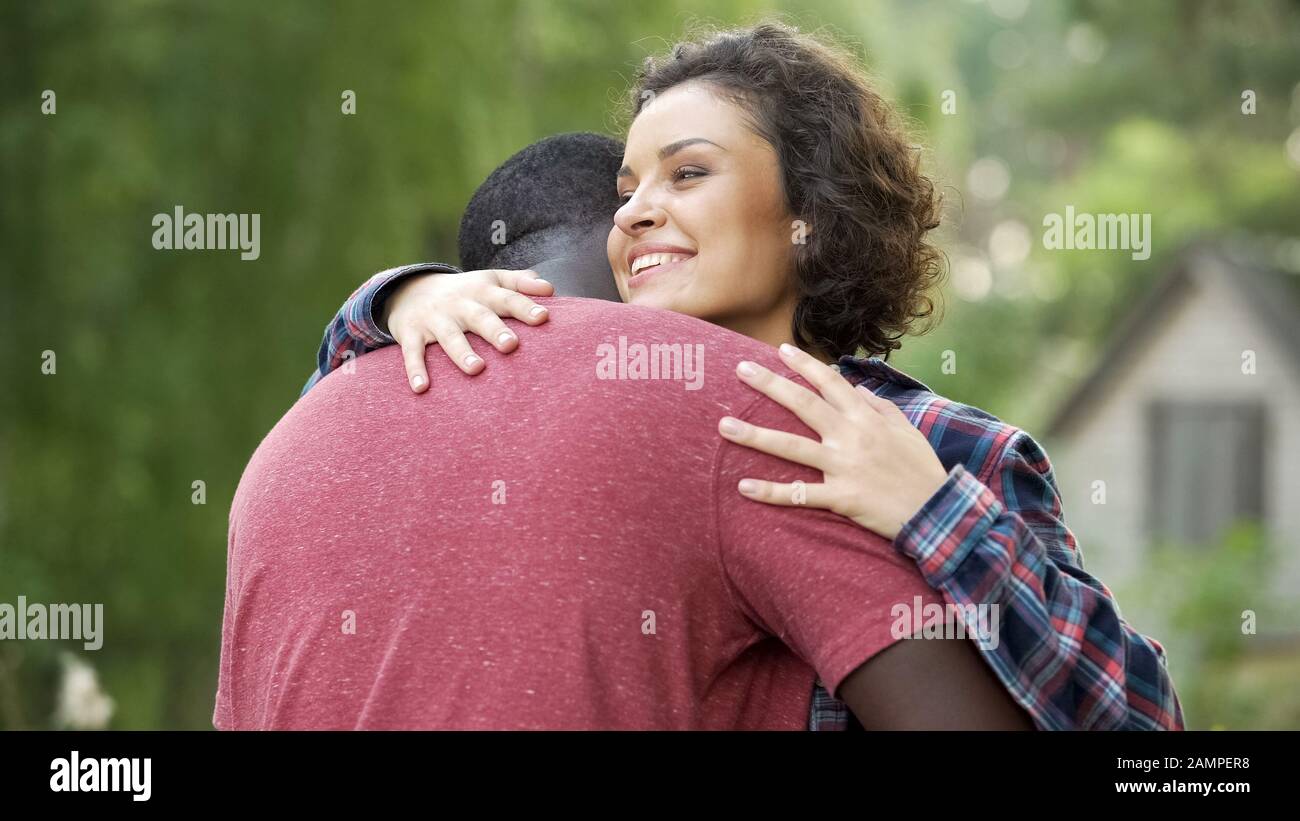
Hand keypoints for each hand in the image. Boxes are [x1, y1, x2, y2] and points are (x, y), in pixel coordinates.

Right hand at [382, 269, 553, 391]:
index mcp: (482, 291)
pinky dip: (415, 369)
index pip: (507, 298)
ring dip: (461, 352)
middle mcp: (459, 303)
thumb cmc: (464, 292)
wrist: (410, 289)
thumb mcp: (490, 280)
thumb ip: (519, 283)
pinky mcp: (411, 333)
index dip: (525, 307)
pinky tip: (422, 388)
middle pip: (479, 317)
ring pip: (449, 336)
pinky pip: (413, 352)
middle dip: (494, 330)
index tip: (543, 318)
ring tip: (477, 369)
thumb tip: (549, 288)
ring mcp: (434, 318)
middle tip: (511, 345)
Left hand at [717, 343, 949, 540]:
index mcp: (866, 418)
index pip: (831, 383)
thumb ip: (880, 407)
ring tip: (723, 427)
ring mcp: (843, 467)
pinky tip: (743, 487)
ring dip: (755, 436)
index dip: (805, 365)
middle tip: (739, 368)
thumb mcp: (906, 430)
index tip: (780, 350)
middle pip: (803, 404)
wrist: (936, 511)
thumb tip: (858, 389)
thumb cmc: (921, 470)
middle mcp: (851, 437)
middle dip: (769, 384)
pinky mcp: (840, 497)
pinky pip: (799, 494)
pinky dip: (771, 492)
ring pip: (791, 447)